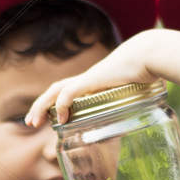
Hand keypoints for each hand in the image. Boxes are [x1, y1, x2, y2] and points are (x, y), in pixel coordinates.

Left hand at [25, 31, 163, 126]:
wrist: (149, 55)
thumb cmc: (145, 73)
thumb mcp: (132, 94)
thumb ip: (127, 106)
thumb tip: (132, 124)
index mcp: (92, 84)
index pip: (65, 93)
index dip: (53, 105)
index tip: (47, 122)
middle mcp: (85, 80)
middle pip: (54, 91)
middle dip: (39, 107)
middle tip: (29, 123)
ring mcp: (87, 79)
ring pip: (55, 91)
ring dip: (41, 106)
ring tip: (33, 122)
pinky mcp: (92, 79)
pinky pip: (70, 92)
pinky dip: (61, 104)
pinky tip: (60, 118)